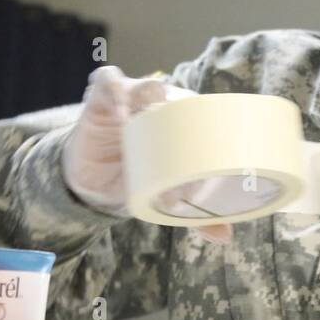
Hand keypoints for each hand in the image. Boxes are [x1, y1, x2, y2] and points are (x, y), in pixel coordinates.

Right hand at [61, 66, 231, 243]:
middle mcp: (161, 105)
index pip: (205, 109)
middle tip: (186, 141)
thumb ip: (194, 214)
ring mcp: (133, 97)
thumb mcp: (165, 196)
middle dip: (184, 113)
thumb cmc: (140, 179)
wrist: (95, 182)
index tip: (219, 143)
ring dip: (151, 97)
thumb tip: (224, 237)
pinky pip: (107, 82)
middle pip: (178, 95)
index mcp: (185, 122)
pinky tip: (120, 116)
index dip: (215, 119)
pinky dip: (115, 93)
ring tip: (152, 124)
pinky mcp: (102, 98)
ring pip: (146, 84)